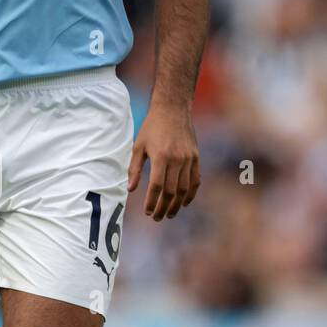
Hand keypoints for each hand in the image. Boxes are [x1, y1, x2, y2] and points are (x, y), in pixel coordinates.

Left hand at [127, 102, 199, 220]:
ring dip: (177, 205)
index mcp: (161, 157)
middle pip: (171, 191)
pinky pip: (195, 180)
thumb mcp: (138, 146)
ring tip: (169, 214)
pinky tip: (184, 203)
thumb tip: (131, 189)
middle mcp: (177, 159)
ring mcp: (189, 159)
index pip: (157, 186)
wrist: (173, 109)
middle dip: (164, 207)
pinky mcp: (196, 157)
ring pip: (184, 189)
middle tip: (156, 217)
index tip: (147, 211)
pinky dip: (191, 194)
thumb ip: (134, 169)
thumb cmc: (152, 127)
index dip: (152, 201)